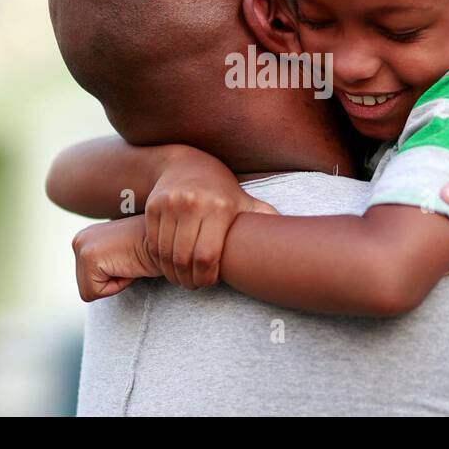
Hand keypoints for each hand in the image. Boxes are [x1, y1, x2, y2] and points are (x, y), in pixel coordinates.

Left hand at [71, 217, 162, 301]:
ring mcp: (81, 247)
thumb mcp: (122, 255)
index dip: (114, 279)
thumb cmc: (153, 250)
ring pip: (89, 291)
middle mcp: (79, 239)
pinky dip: (118, 286)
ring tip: (129, 263)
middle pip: (86, 287)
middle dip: (112, 282)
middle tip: (130, 262)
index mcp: (85, 238)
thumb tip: (104, 276)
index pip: (89, 280)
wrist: (169, 241)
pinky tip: (129, 266)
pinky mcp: (89, 258)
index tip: (129, 260)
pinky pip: (97, 292)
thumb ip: (108, 263)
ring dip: (116, 284)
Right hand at [145, 150, 277, 289]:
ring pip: (166, 255)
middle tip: (195, 285)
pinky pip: (153, 244)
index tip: (210, 281)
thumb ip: (265, 219)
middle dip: (189, 280)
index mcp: (219, 207)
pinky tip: (170, 264)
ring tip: (183, 278)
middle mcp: (192, 204)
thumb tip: (295, 239)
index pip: (207, 256)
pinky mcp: (153, 207)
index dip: (207, 277)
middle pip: (184, 259)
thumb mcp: (245, 202)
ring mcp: (169, 204)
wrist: (187, 164)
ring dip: (173, 274)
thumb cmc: (222, 190)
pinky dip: (160, 261)